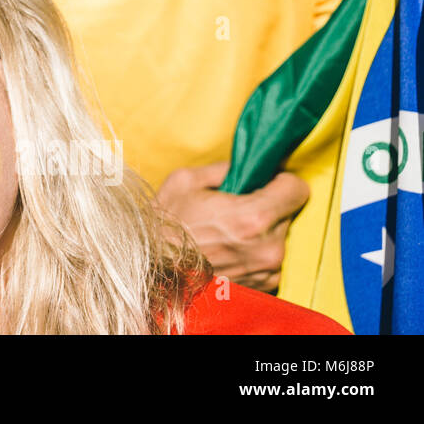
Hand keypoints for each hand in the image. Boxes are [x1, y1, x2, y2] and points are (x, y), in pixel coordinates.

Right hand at [156, 161, 309, 291]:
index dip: (280, 180)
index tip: (265, 181)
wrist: (153, 270)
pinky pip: (272, 258)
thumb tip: (247, 165)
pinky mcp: (265, 286)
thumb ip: (224, 168)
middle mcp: (269, 248)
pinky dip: (257, 251)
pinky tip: (230, 249)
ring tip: (229, 231)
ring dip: (263, 230)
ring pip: (281, 236)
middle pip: (288, 212)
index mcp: (253, 217)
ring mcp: (268, 271)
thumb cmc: (166, 226)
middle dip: (268, 205)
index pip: (297, 189)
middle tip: (237, 207)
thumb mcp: (185, 181)